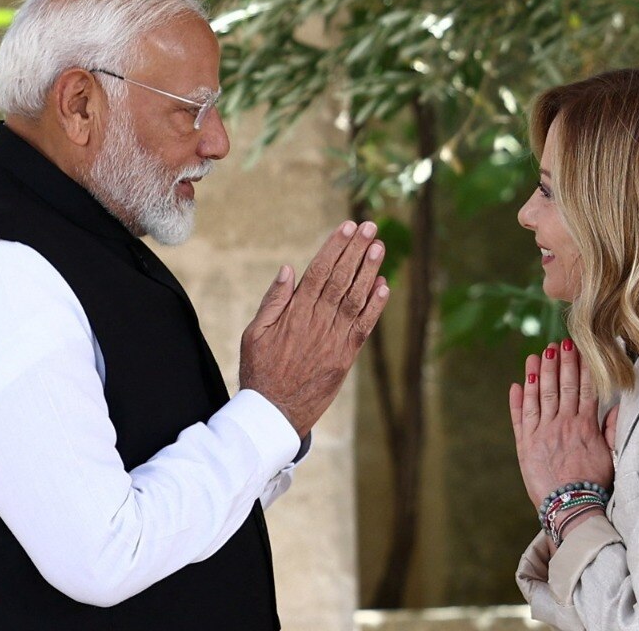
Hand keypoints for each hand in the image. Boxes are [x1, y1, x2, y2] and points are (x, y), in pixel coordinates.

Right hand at [240, 220, 389, 436]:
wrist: (274, 412)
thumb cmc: (260, 370)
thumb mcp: (254, 333)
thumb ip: (273, 301)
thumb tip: (288, 269)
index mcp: (295, 313)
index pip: (318, 271)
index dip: (335, 247)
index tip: (347, 227)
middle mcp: (317, 322)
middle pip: (340, 278)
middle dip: (356, 250)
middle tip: (370, 226)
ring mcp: (334, 339)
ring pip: (355, 298)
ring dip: (369, 270)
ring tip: (379, 246)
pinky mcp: (345, 356)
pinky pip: (364, 327)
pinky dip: (376, 306)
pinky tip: (384, 285)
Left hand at [509, 339, 613, 508]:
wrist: (570, 506)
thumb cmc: (593, 484)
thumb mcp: (609, 456)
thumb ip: (610, 429)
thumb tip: (615, 407)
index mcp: (584, 425)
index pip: (584, 387)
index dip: (581, 365)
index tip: (579, 348)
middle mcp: (562, 423)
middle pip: (561, 385)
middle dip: (560, 362)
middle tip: (559, 342)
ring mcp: (542, 432)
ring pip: (539, 395)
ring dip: (537, 373)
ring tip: (536, 354)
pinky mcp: (525, 444)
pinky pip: (520, 417)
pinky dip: (517, 400)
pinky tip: (516, 384)